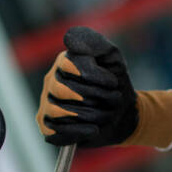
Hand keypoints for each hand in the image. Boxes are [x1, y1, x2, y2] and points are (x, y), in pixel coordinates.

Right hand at [36, 26, 138, 147]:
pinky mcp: (49, 129)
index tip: (113, 82)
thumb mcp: (112, 58)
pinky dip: (78, 131)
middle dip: (95, 96)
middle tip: (114, 99)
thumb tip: (68, 39)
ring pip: (59, 111)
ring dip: (90, 114)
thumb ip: (94, 43)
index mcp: (64, 63)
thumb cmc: (115, 83)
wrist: (123, 114)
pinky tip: (94, 129)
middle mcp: (51, 83)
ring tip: (106, 114)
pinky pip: (55, 132)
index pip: (68, 64)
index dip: (92, 75)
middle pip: (62, 89)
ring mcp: (47, 106)